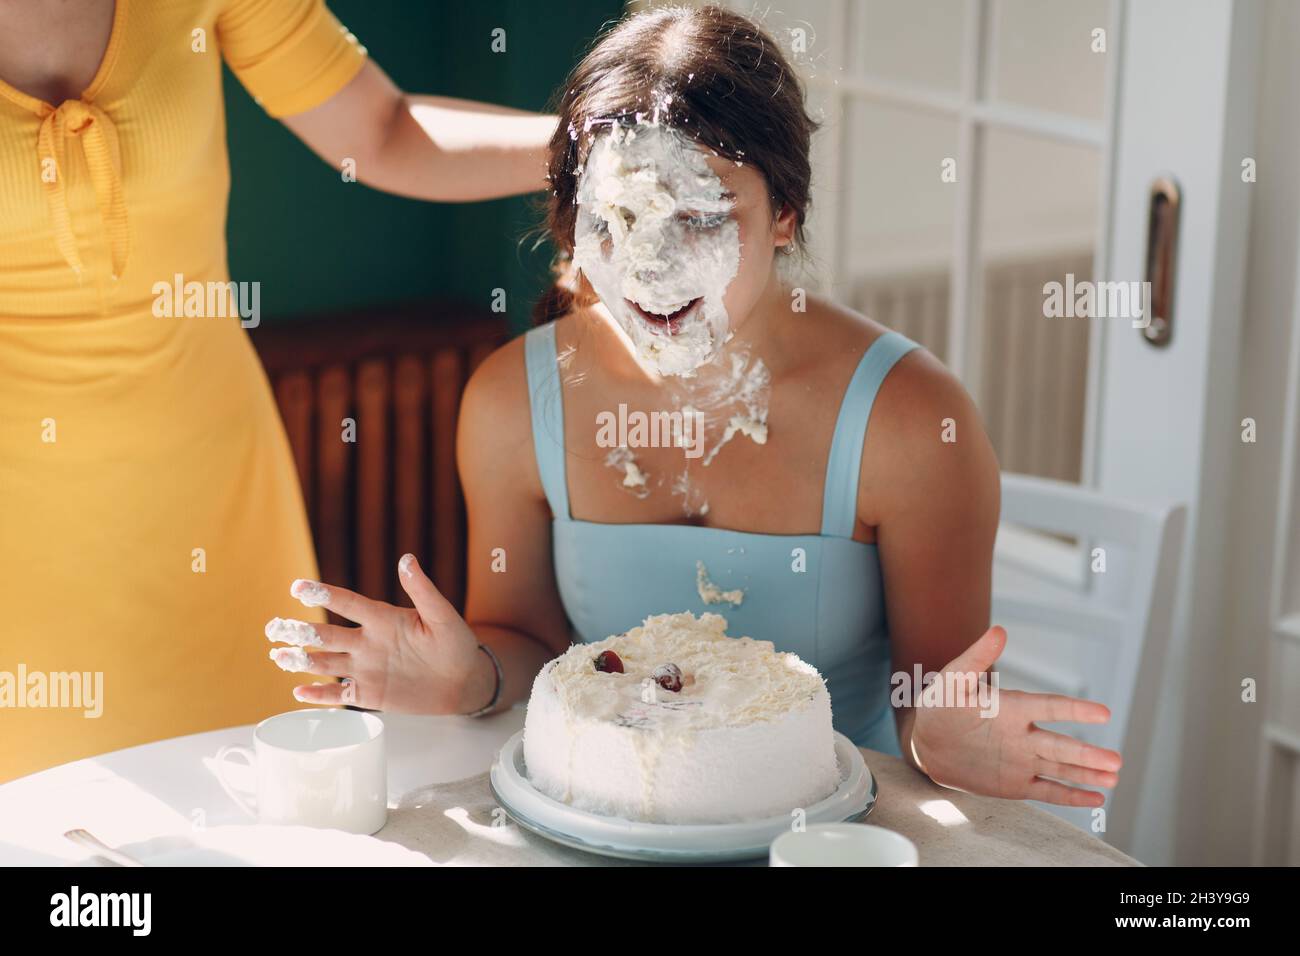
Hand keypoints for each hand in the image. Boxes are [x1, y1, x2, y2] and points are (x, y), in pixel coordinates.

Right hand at [265, 554, 491, 713]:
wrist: (463, 681)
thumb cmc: (456, 643)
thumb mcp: (443, 615)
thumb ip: (423, 591)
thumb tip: (407, 559)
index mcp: (382, 619)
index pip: (347, 603)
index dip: (324, 595)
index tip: (297, 587)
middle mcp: (367, 642)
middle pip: (326, 635)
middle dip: (299, 631)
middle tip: (274, 627)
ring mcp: (365, 668)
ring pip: (325, 663)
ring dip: (301, 660)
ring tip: (277, 656)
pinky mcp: (369, 693)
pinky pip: (338, 694)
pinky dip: (319, 695)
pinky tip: (298, 692)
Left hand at [908, 626, 1122, 806]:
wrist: (925, 741)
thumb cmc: (941, 705)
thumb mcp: (954, 680)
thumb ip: (976, 658)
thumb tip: (998, 631)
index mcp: (1012, 708)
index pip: (1048, 707)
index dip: (1074, 710)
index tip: (1103, 713)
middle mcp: (1023, 735)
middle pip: (1060, 745)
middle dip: (1087, 754)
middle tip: (1116, 760)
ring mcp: (1021, 761)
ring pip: (1060, 768)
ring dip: (1086, 773)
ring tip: (1114, 777)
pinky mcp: (1014, 784)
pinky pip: (1046, 791)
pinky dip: (1070, 796)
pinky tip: (1096, 798)